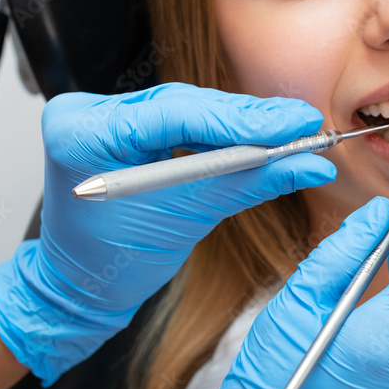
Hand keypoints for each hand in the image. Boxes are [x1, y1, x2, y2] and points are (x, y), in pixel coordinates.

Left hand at [0, 82, 335, 385]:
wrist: (82, 283)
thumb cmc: (112, 264)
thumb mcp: (188, 219)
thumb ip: (248, 183)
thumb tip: (307, 164)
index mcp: (84, 134)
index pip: (178, 114)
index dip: (243, 120)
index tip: (295, 124)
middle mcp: (87, 113)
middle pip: (187, 105)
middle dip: (249, 120)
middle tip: (304, 126)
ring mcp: (101, 113)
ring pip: (189, 108)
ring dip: (240, 124)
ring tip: (291, 132)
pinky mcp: (122, 120)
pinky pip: (181, 119)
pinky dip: (220, 133)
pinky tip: (258, 137)